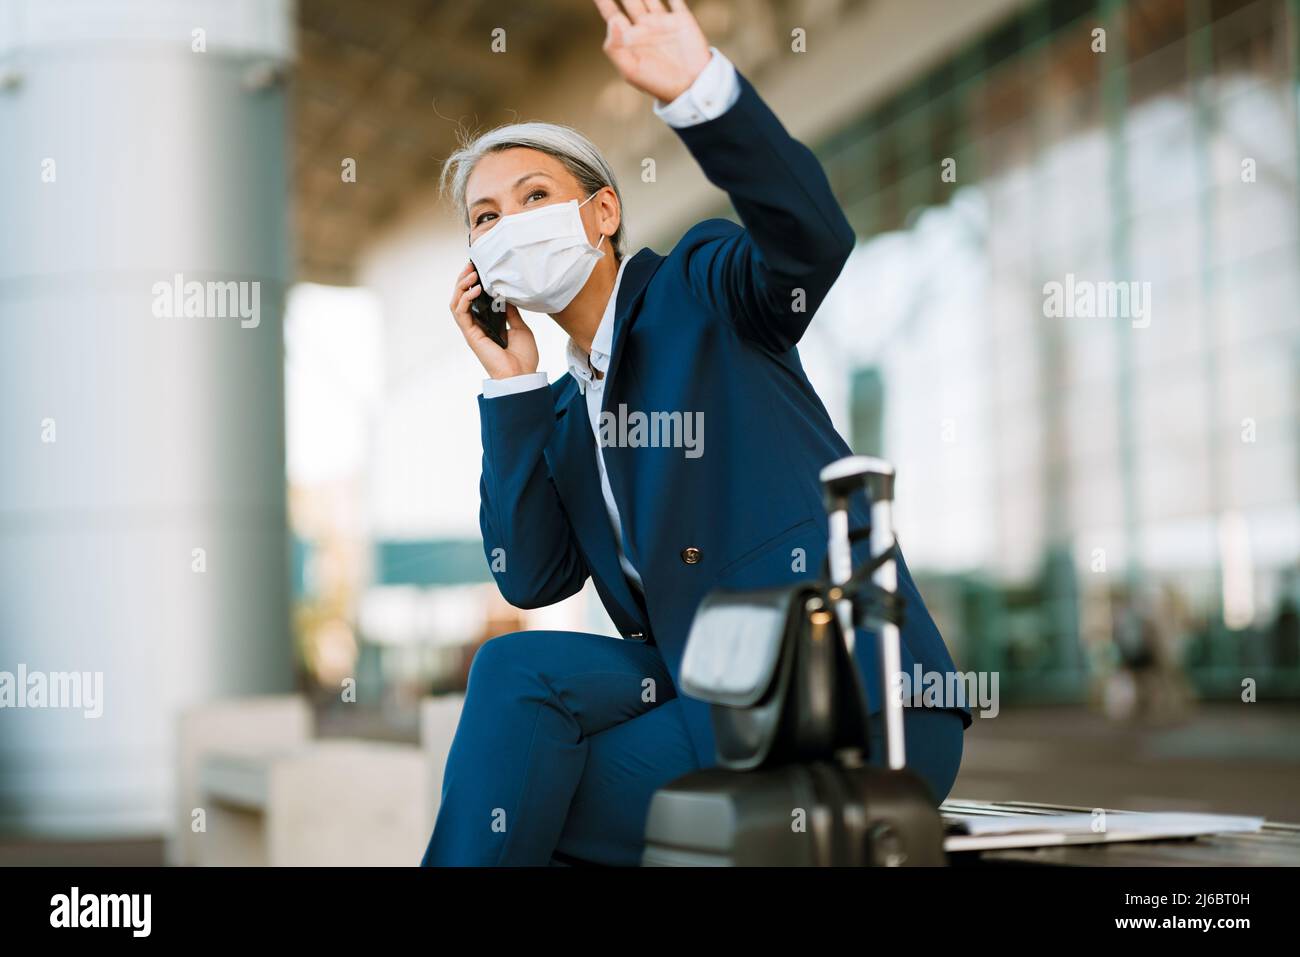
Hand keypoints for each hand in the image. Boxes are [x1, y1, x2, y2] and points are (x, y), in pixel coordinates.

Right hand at [449, 262, 538, 379]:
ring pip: (456, 303)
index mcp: (487, 324)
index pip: (474, 299)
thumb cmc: (522, 356)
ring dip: (461, 286)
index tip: (480, 268)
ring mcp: (472, 330)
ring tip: (471, 274)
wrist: (522, 375)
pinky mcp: (470, 334)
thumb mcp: (520, 327)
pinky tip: (475, 290)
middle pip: (462, 298)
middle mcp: (476, 326)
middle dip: (464, 279)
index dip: (473, 283)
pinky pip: (461, 312)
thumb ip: (510, 311)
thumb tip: (506, 294)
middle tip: (472, 265)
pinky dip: (465, 298)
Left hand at [593, 0, 711, 103]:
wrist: (691, 88)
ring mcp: (663, 21)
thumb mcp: (631, 71)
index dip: (603, 0)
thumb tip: (613, 20)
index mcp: (630, 39)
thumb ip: (615, 48)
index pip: (612, 13)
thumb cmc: (657, 83)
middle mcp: (645, 26)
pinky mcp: (682, 19)